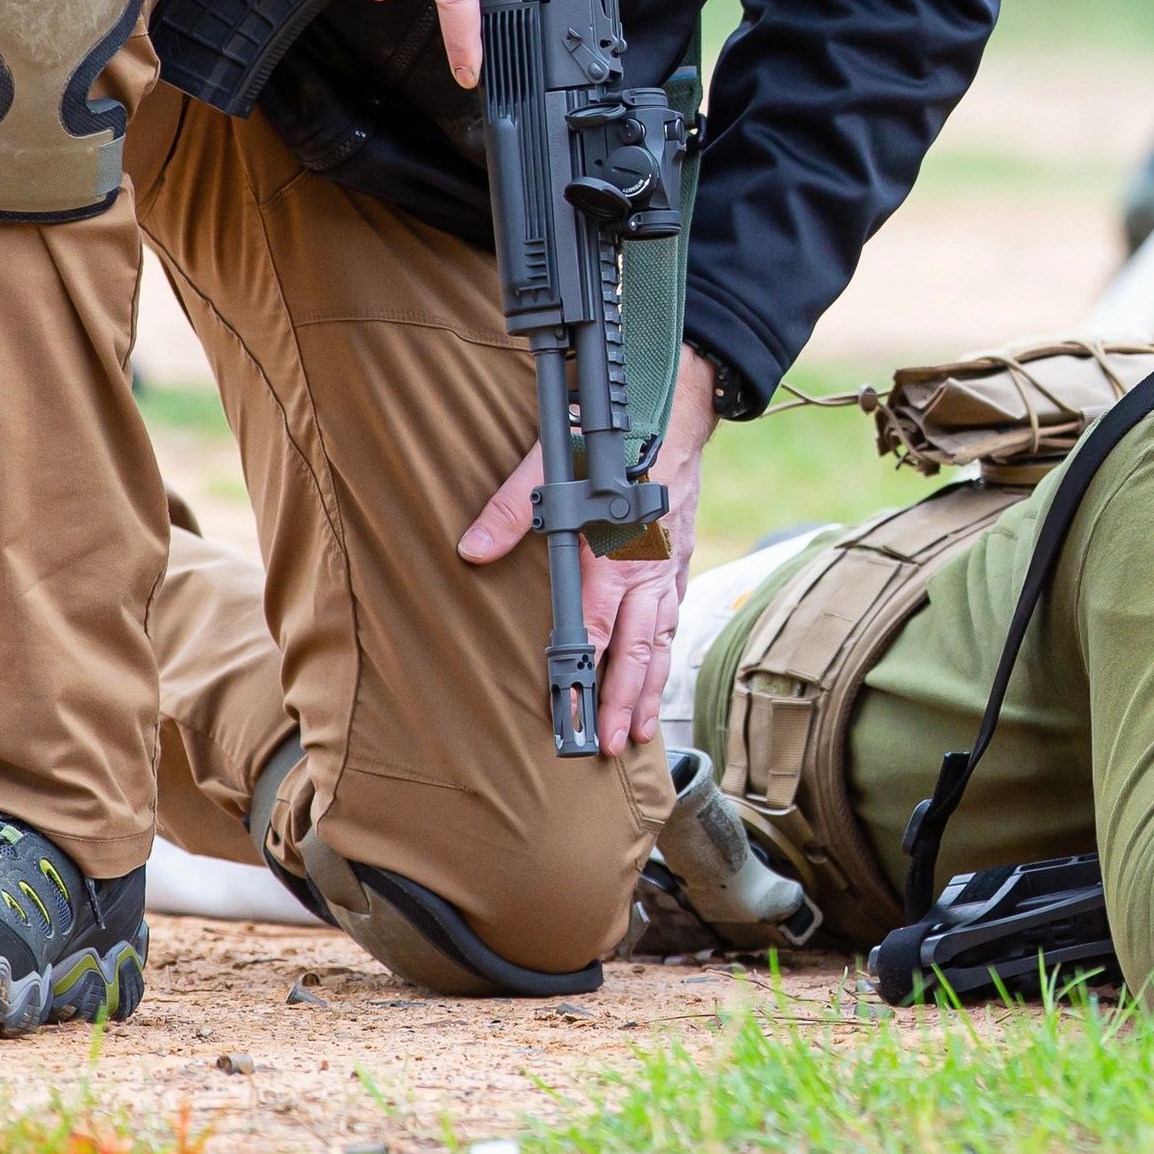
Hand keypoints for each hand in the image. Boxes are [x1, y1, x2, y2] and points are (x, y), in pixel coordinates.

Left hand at [455, 346, 714, 754]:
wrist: (677, 406)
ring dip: (651, 688)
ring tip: (641, 731)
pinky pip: (677, 616)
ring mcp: (669, 568)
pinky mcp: (681, 558)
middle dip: (626, 703)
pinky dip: (669, 651)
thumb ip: (511, 509)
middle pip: (638, 651)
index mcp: (613, 555)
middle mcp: (647, 571)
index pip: (596, 633)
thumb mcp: (551, 462)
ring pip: (663, 640)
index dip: (584, 680)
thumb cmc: (611, 435)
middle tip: (614, 746)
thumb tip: (472, 550)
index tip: (575, 717)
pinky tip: (659, 671)